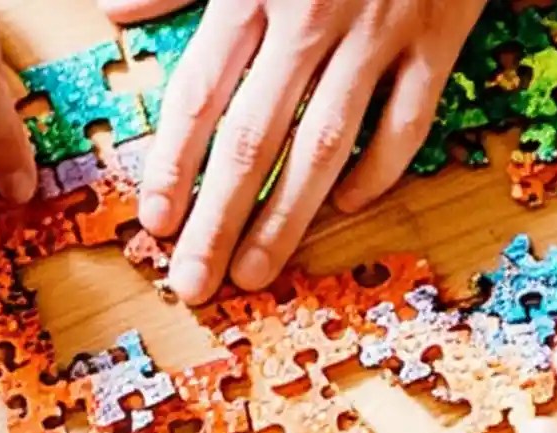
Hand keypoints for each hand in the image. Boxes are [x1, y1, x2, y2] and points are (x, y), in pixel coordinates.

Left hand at [98, 0, 484, 303]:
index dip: (172, 163)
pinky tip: (345, 207)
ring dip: (286, 216)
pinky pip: (409, 121)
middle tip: (192, 282)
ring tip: (255, 272)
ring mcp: (380, 31)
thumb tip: (116, 13)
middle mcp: (311, 18)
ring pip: (325, 143)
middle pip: (252, 136)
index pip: (199, 93)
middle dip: (217, 217)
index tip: (154, 223)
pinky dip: (379, 168)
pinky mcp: (440, 37)